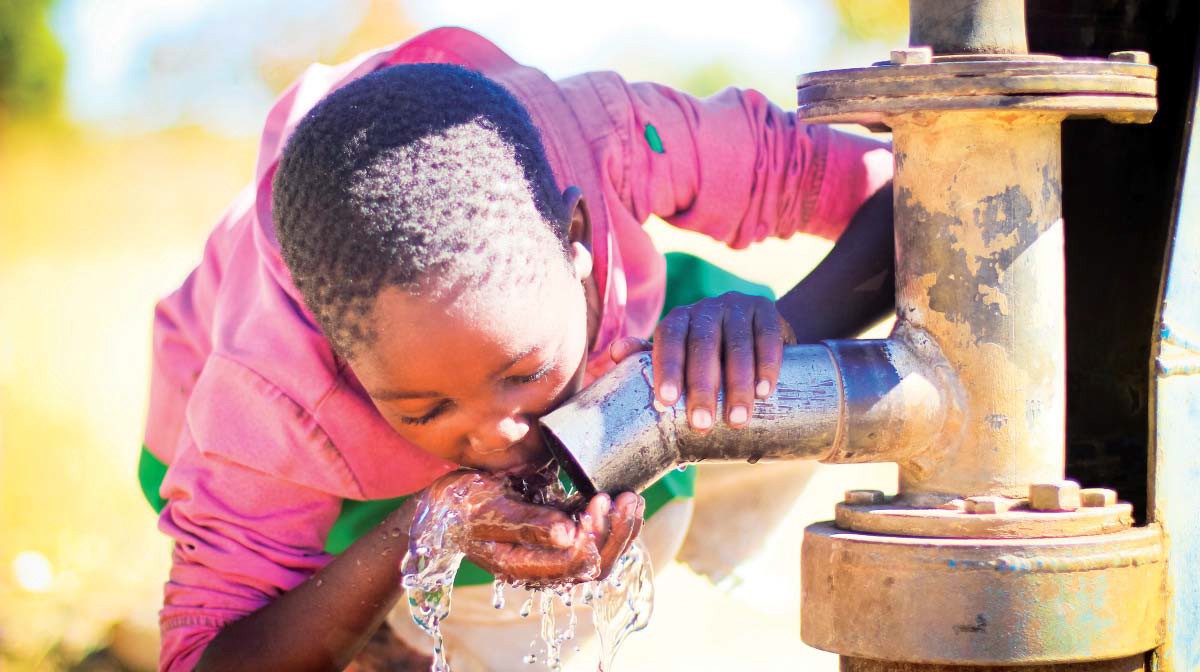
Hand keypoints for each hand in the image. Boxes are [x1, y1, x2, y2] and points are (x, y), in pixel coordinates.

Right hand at [413, 471, 643, 584]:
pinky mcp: (554, 532)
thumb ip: (528, 523)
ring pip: (598, 553)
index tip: (598, 499)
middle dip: (617, 533)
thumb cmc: (458, 506)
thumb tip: (569, 534)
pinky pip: (590, 535)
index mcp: (522, 566)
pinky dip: (609, 519)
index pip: (574, 563)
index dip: (594, 535)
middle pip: (594, 564)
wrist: (441, 504)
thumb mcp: (488, 509)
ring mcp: (549, 551)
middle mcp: (540, 565)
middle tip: (629, 499)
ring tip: (632, 498)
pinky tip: (618, 496)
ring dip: (619, 528)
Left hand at [611, 292, 794, 432]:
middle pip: (702, 344)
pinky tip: (764, 391)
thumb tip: (615, 353)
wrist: (756, 334)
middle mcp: (706, 308)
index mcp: (679, 319)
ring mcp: (737, 306)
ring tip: (737, 419)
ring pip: (737, 344)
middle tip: (702, 423)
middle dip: (702, 386)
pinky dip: (767, 365)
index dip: (667, 368)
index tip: (667, 401)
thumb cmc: (709, 356)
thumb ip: (651, 359)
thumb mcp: (681, 356)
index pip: (668, 338)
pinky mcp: (767, 309)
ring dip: (737, 384)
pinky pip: (767, 336)